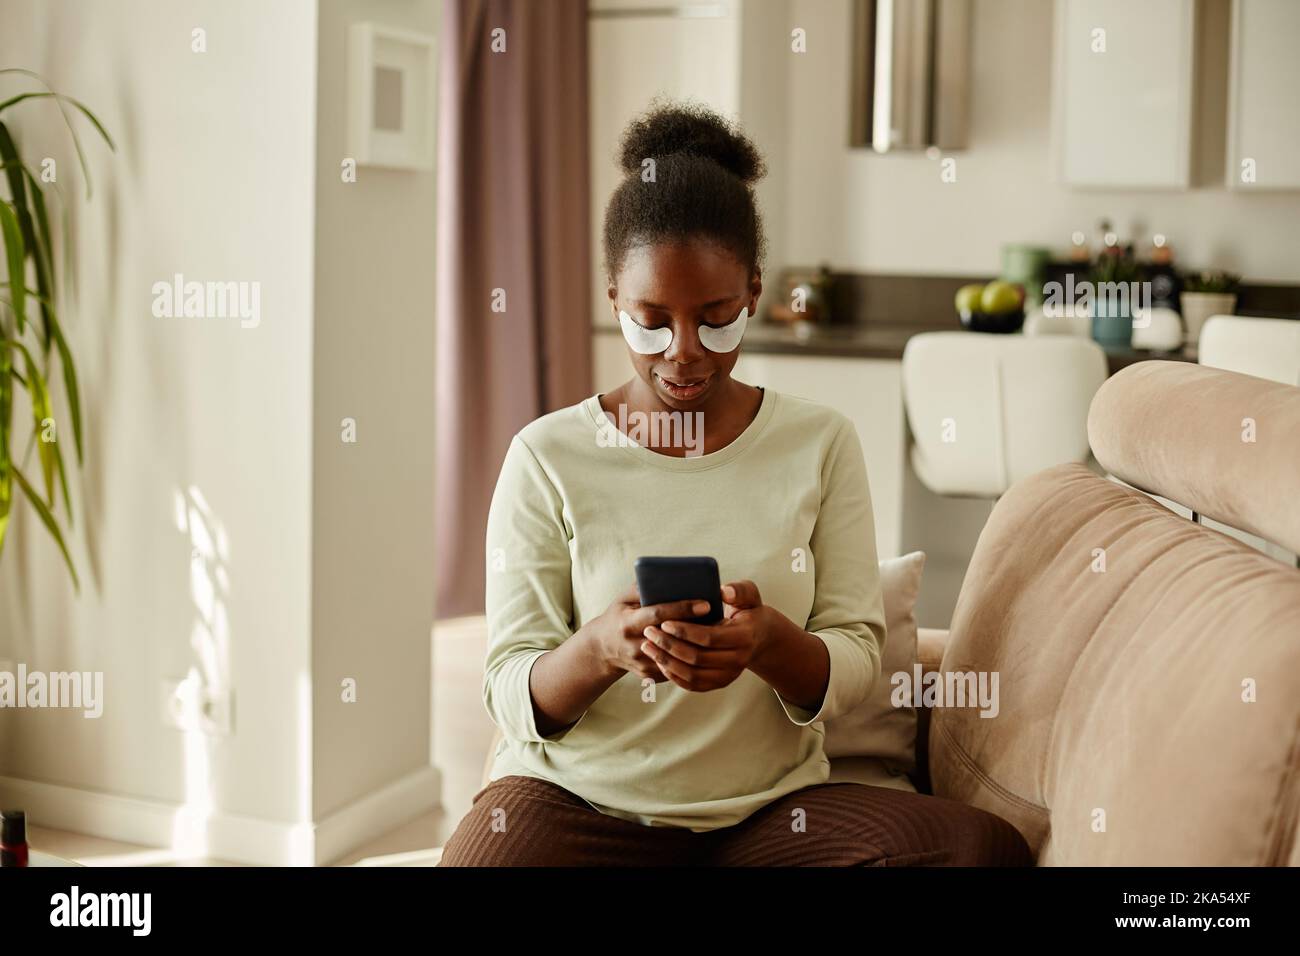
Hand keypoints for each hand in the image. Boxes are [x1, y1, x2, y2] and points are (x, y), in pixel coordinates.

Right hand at [586, 584, 713, 683]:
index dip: (683, 609)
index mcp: (627, 623)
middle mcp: (633, 645)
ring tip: (717, 632)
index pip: (658, 614)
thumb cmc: (618, 616)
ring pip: (676, 656)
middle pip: (670, 637)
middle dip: (695, 628)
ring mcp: (641, 663)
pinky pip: (674, 667)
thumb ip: (642, 588)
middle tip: (719, 619)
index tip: (705, 604)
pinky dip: (689, 658)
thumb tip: (667, 578)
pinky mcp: (648, 675)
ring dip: (696, 645)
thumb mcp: (623, 599)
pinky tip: (705, 647)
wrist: (602, 648)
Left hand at [640, 580, 773, 691]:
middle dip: (669, 645)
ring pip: (692, 674)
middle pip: (697, 658)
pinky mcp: (719, 683)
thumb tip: (723, 592)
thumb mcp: (750, 595)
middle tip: (649, 632)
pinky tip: (659, 661)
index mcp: (744, 637)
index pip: (709, 637)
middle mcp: (738, 660)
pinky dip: (674, 675)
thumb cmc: (748, 611)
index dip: (684, 631)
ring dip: (667, 661)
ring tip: (647, 646)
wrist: (760, 637)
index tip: (664, 622)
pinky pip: (693, 684)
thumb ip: (740, 589)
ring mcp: (729, 675)